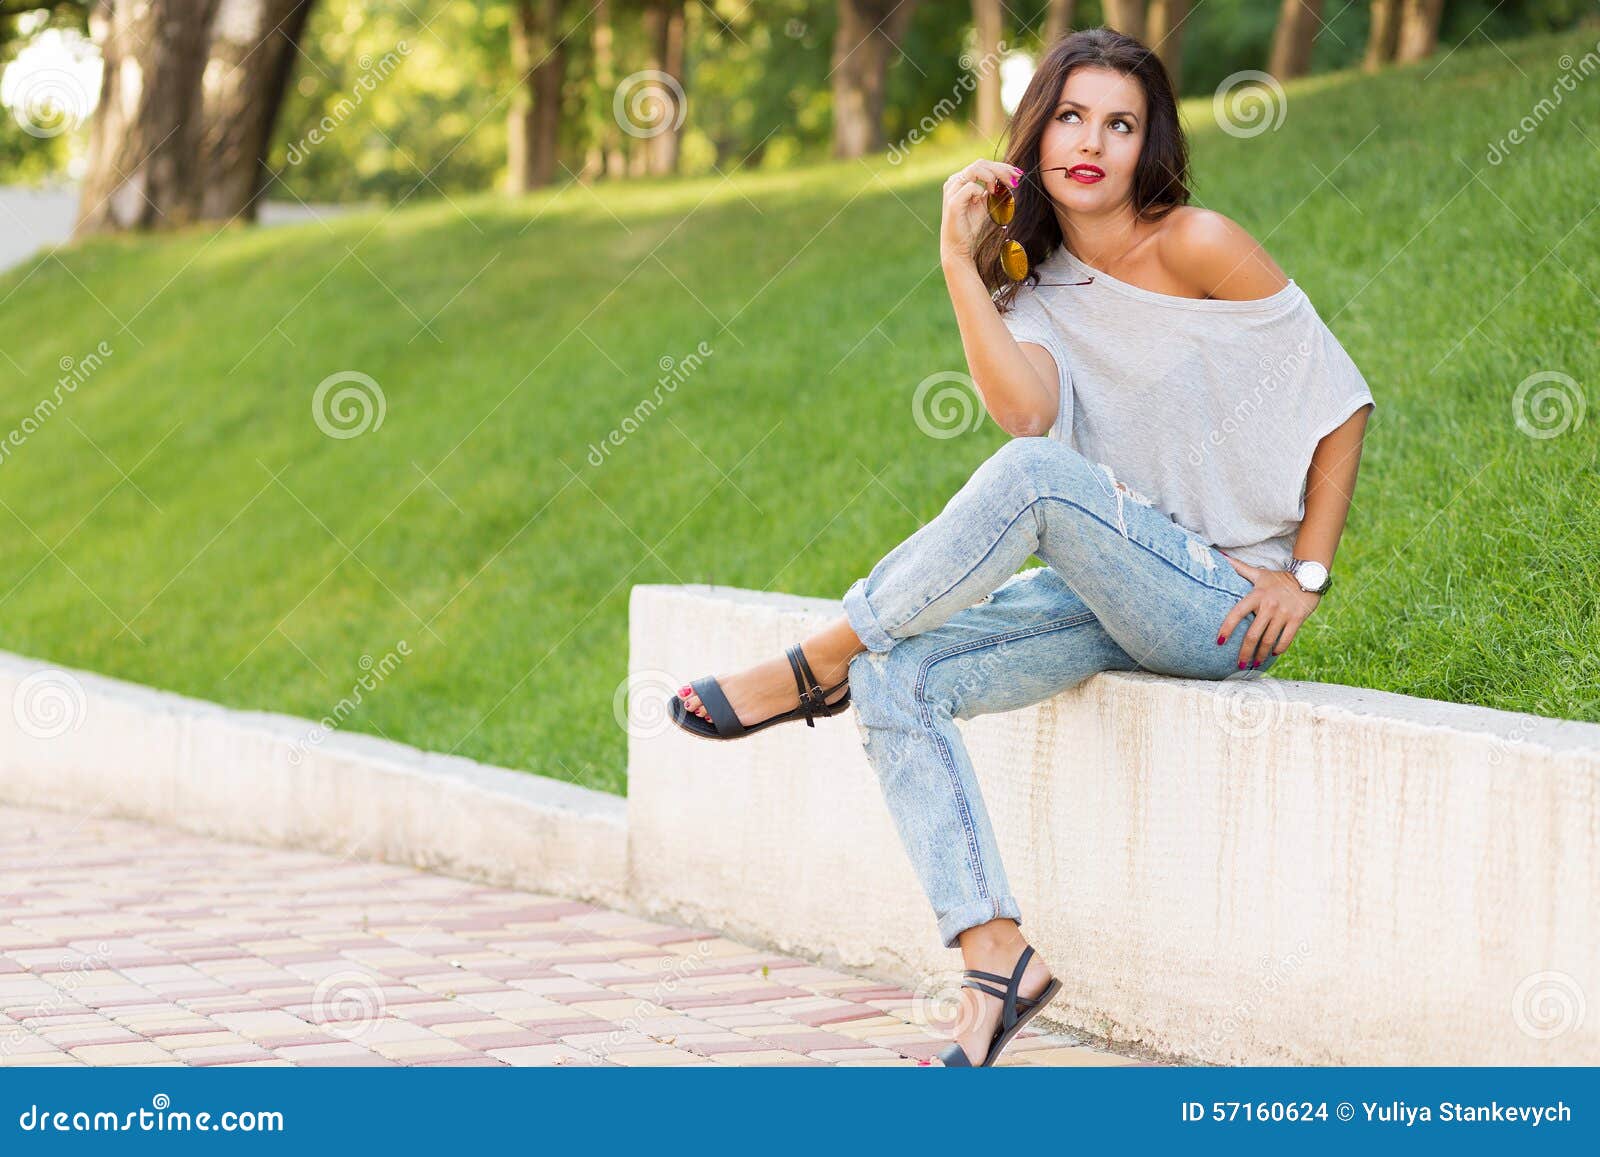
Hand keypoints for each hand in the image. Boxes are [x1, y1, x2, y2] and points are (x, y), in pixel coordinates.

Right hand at [940, 159, 1021, 266]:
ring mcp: (952, 191)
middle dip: (1001, 170)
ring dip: (993, 176)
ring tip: (998, 190)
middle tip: (1015, 180)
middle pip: (981, 164)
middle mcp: (954, 182)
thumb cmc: (970, 225)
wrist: (958, 246)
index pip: (983, 165)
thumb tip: (1010, 178)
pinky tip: (982, 200)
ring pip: (975, 169)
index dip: (1002, 167)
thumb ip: (993, 189)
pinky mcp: (953, 202)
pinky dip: (980, 191)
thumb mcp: (986, 203)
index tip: (1018, 174)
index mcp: (961, 180)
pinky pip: (971, 187)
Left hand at [1216, 554, 1321, 668]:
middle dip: (1245, 652)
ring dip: (1261, 655)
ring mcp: (1283, 613)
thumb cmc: (1279, 578)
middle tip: (1239, 665)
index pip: (1237, 613)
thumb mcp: (1259, 573)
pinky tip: (1273, 655)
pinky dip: (1279, 649)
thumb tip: (1220, 556)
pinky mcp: (1297, 619)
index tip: (1219, 641)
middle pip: (1253, 635)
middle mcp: (1268, 605)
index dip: (1227, 628)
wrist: (1308, 577)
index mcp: (1256, 595)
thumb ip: (1239, 568)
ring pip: (1269, 640)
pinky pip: (1286, 639)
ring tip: (1254, 664)